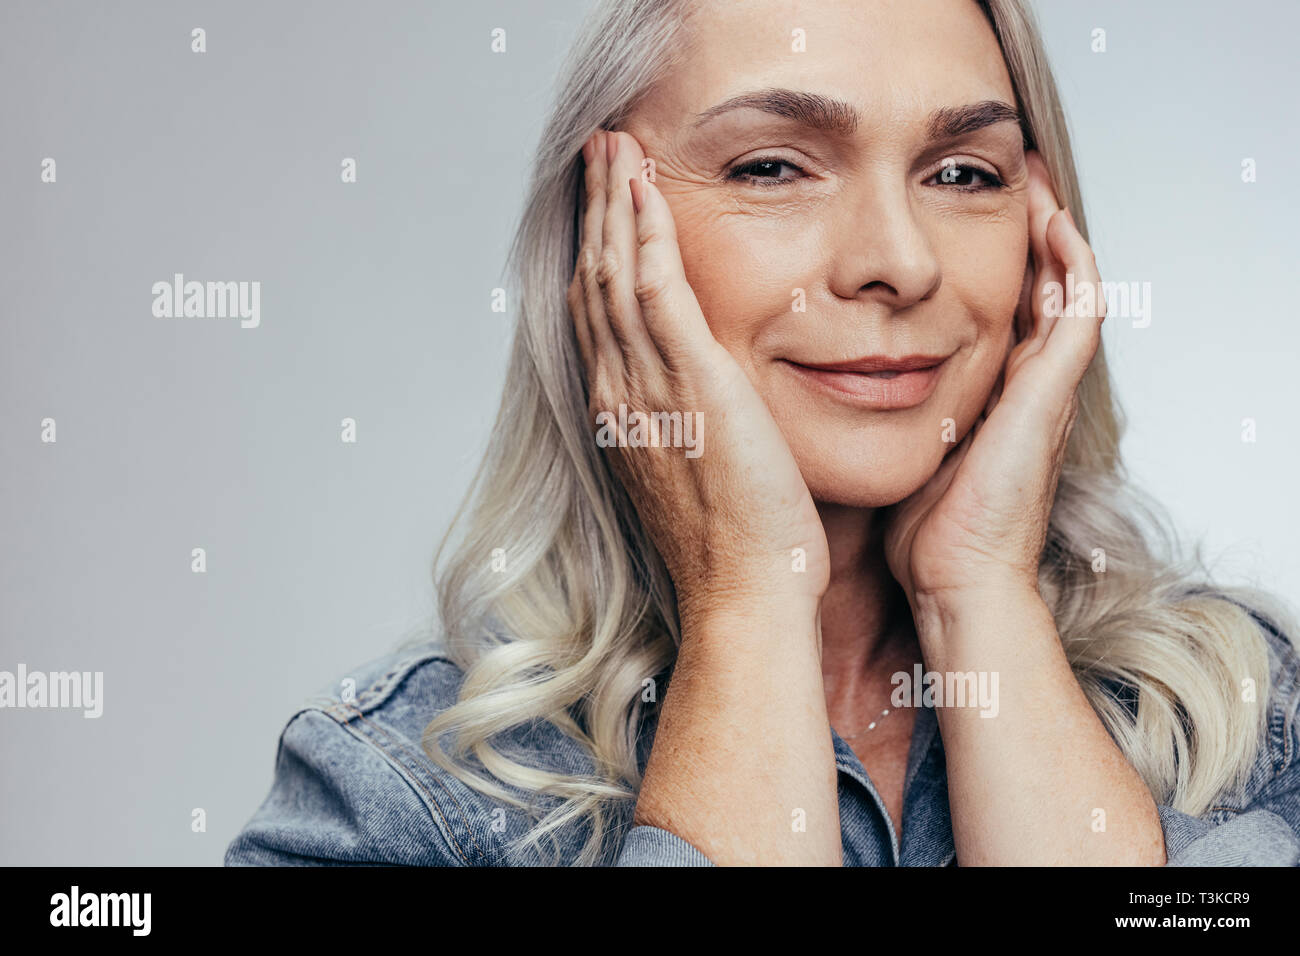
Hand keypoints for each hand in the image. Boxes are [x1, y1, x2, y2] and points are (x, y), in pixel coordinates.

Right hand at [568, 130, 828, 626]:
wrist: (744, 590)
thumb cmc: (734, 547)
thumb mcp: (697, 476)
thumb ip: (688, 427)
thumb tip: (702, 405)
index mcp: (623, 414)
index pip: (600, 314)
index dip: (598, 252)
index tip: (604, 208)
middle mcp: (619, 392)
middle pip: (595, 279)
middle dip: (596, 211)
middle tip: (598, 155)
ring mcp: (647, 384)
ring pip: (615, 269)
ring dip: (614, 201)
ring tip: (614, 147)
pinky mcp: (689, 378)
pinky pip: (654, 284)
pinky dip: (644, 229)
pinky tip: (645, 185)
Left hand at [882, 150, 1105, 610]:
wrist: (953, 582)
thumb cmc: (918, 534)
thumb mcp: (891, 452)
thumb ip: (873, 415)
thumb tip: (820, 381)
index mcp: (983, 397)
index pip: (987, 310)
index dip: (978, 263)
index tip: (950, 216)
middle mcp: (1019, 386)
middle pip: (1030, 288)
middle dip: (1019, 234)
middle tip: (1002, 176)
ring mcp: (1042, 389)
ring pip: (1063, 288)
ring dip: (1051, 232)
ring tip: (1031, 178)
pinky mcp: (1052, 394)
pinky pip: (1079, 312)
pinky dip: (1072, 263)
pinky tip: (1052, 221)